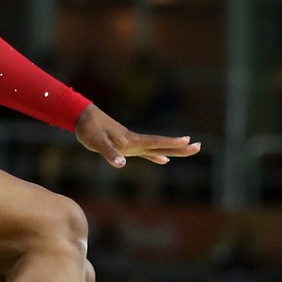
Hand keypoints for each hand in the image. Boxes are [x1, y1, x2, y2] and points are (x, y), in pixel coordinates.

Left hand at [74, 103, 200, 167]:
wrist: (81, 117)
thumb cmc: (88, 129)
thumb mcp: (97, 142)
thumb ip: (109, 153)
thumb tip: (122, 164)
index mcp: (131, 140)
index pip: (156, 142)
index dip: (172, 143)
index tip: (189, 141)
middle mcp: (134, 141)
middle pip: (162, 144)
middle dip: (180, 147)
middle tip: (199, 146)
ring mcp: (131, 142)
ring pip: (157, 147)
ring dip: (172, 150)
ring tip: (189, 149)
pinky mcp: (125, 144)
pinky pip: (145, 152)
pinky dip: (155, 156)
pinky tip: (163, 160)